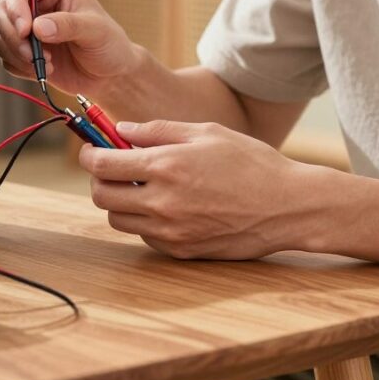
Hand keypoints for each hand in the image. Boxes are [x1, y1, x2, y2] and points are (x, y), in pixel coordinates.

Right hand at [0, 0, 138, 96]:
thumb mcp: (95, 30)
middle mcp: (34, 3)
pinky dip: (21, 67)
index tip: (25, 30)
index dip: (15, 4)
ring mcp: (26, 28)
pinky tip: (45, 70)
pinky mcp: (22, 50)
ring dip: (18, 55)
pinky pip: (5, 58)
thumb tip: (38, 27)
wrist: (109, 75)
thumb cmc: (108, 44)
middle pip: (1, 10)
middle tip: (33, 54)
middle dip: (13, 36)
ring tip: (47, 64)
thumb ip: (67, 25)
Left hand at [80, 120, 322, 259]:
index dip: (88, 154)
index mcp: (166, 166)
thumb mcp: (205, 132)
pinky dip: (144, 221)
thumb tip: (120, 129)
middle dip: (100, 179)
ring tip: (143, 186)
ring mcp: (170, 231)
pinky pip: (143, 236)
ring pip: (118, 219)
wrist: (290, 207)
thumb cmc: (251, 162)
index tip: (91, 149)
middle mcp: (162, 203)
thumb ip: (157, 130)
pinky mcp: (180, 251)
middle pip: (101, 196)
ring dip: (120, 201)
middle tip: (115, 168)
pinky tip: (167, 206)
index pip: (101, 165)